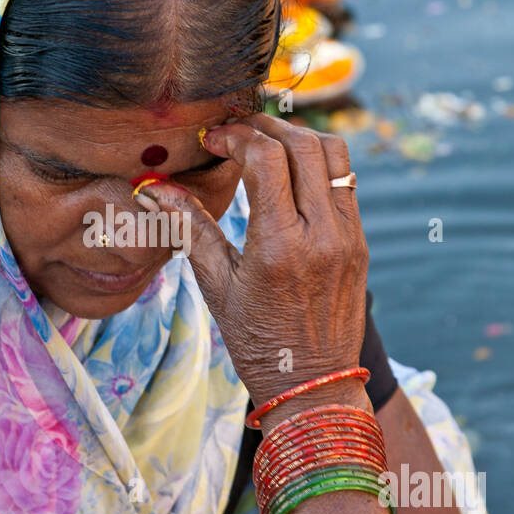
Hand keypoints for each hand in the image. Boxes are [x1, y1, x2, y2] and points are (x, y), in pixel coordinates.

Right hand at [142, 114, 369, 412]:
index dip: (236, 136)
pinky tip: (290, 175)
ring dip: (298, 138)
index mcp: (280, 247)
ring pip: (334, 155)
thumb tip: (154, 189)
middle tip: (237, 131)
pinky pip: (345, 182)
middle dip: (267, 126)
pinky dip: (318, 165)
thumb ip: (190, 229)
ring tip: (266, 143)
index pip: (266, 158)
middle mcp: (321, 236)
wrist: (313, 386)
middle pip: (303, 144)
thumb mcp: (217, 286)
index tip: (213, 140)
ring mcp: (348, 237)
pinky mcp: (360, 243)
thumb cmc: (258, 343)